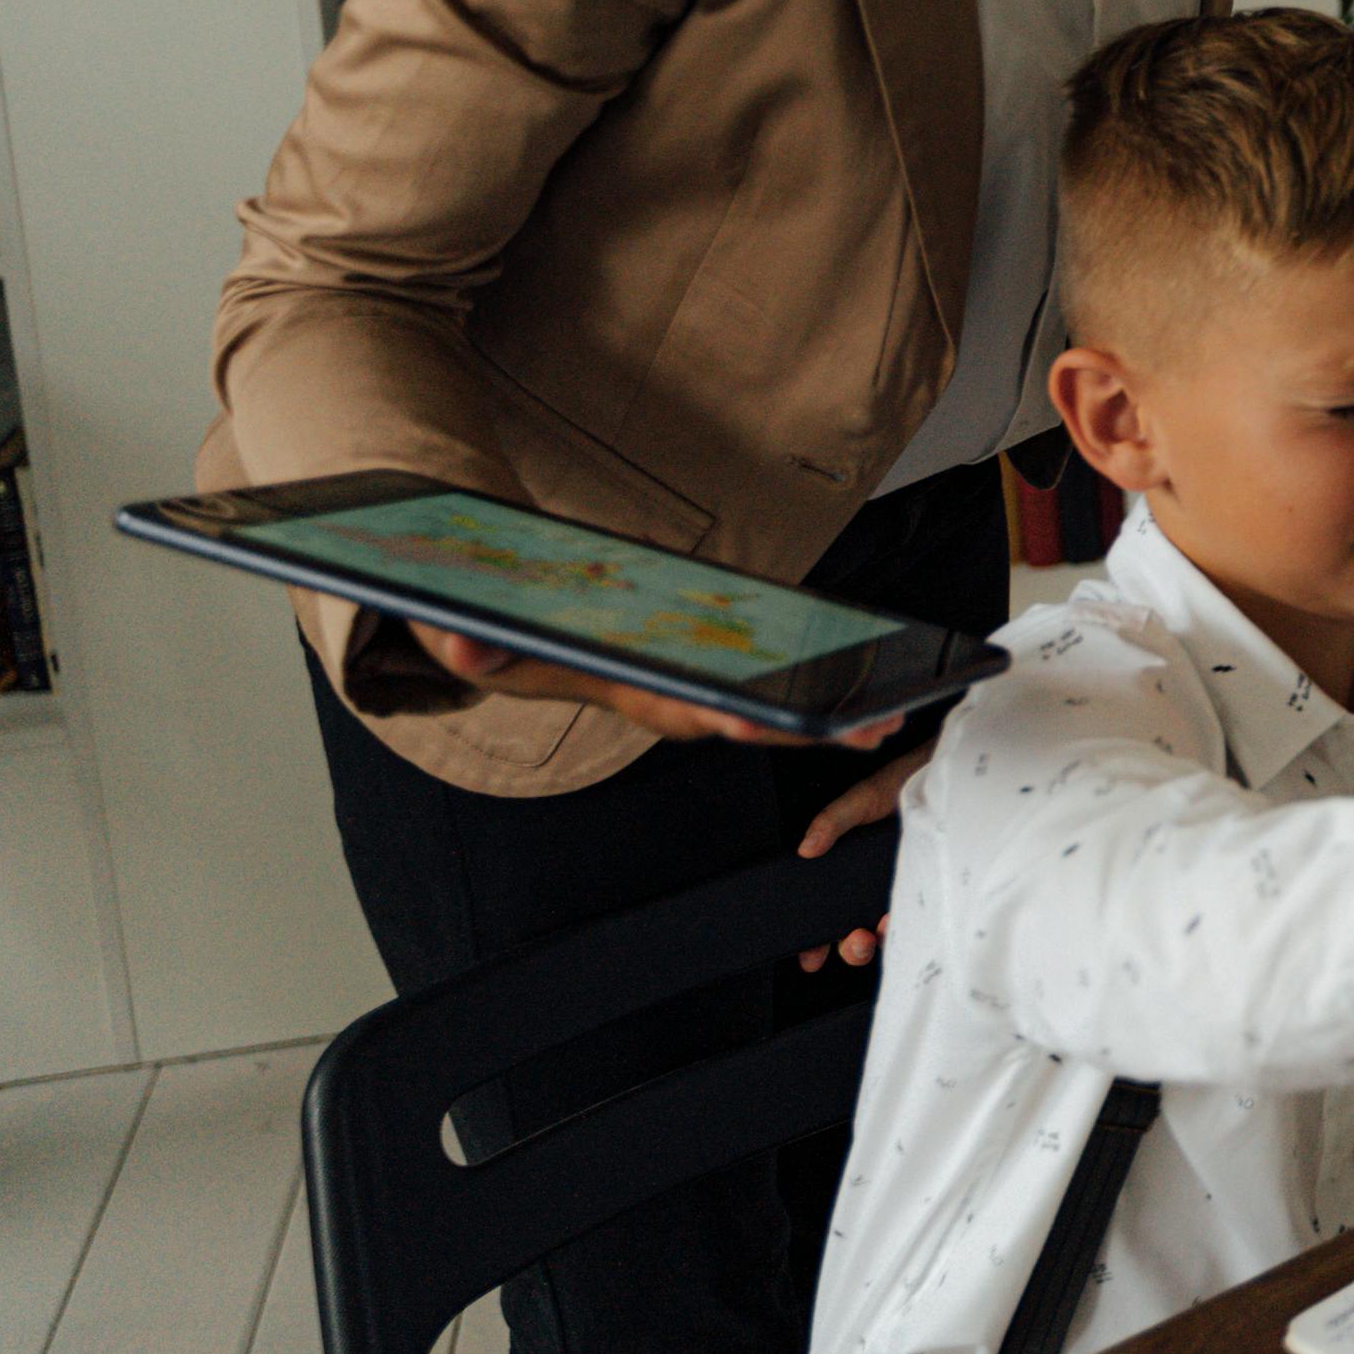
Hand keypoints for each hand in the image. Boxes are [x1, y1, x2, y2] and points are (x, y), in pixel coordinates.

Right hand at [409, 623, 897, 751]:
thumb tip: (462, 647)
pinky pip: (764, 674)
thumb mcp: (480, 640)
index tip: (766, 723)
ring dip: (823, 709)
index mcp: (628, 694)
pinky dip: (808, 674)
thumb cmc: (505, 636)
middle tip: (875, 726)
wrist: (508, 628)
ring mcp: (693, 684)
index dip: (726, 717)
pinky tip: (865, 660)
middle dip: (806, 725)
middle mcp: (670, 698)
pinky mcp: (707, 663)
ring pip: (765, 702)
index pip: (684, 712)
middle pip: (745, 716)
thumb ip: (473, 645)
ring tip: (891, 707)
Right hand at [794, 743, 933, 970]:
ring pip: (885, 931)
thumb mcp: (862, 799)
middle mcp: (873, 885)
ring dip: (878, 940)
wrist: (947, 770)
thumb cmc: (904, 781)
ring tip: (877, 931)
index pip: (826, 912)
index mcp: (848, 869)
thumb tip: (806, 848)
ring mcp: (902, 887)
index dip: (816, 940)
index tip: (810, 957)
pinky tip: (901, 916)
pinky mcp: (927, 885)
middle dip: (851, 947)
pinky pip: (917, 915)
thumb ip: (832, 820)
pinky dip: (908, 922)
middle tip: (854, 940)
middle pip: (855, 930)